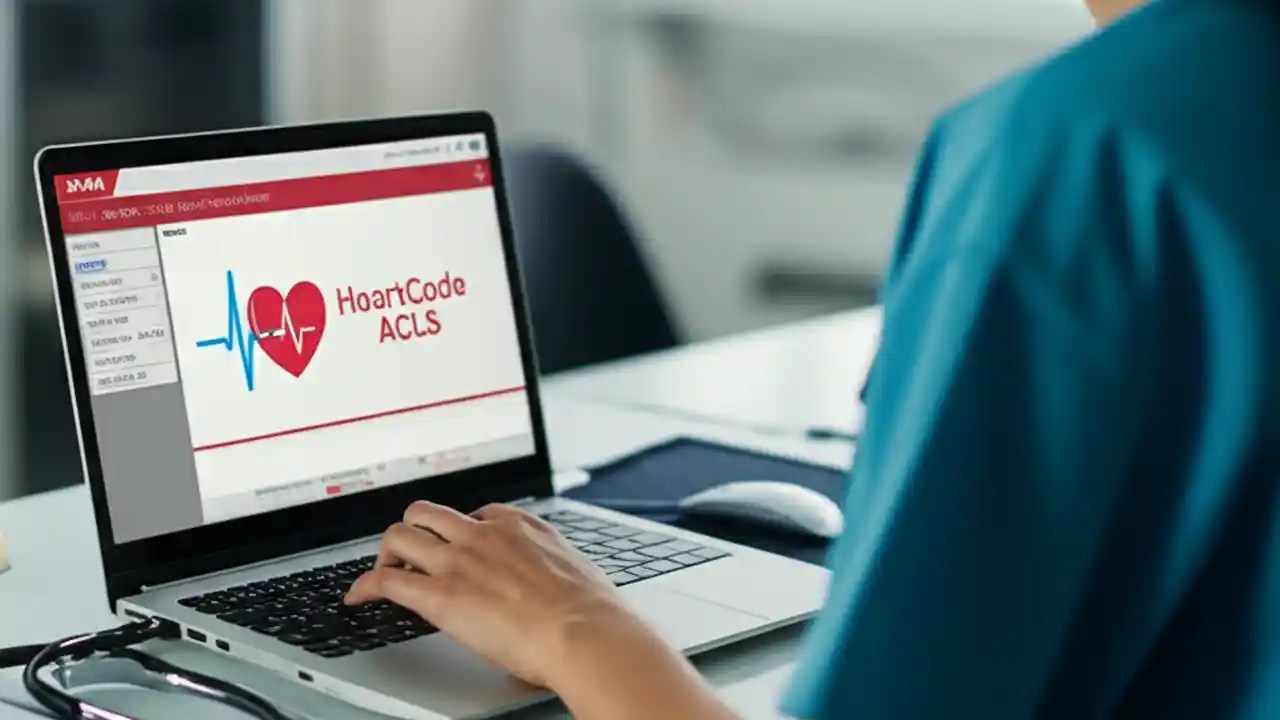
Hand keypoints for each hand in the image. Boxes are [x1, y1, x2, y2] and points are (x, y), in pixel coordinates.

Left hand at [344, 501, 634, 687]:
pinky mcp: (439, 595)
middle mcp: (482, 534)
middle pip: (428, 513)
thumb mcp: (574, 568)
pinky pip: (385, 580)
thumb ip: (553, 564)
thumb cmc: (589, 611)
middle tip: (412, 556)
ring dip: (388, 552)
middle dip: (415, 532)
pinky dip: (363, 586)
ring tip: (386, 572)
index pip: (476, 514)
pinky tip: (358, 597)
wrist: (584, 632)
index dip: (461, 533)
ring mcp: (457, 562)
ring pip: (399, 535)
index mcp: (518, 525)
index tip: (457, 548)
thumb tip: (559, 581)